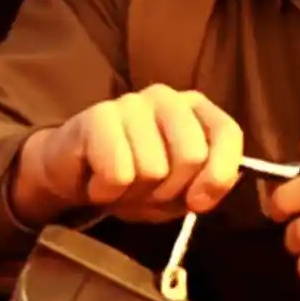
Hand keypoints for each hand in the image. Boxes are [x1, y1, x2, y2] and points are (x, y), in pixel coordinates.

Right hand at [10, 85, 242, 225]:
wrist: (73, 177)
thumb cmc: (133, 181)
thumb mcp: (177, 193)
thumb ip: (203, 190)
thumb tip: (203, 195)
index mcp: (195, 111)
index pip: (227, 133)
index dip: (218, 175)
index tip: (197, 202)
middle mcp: (167, 98)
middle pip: (192, 155)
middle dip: (169, 190)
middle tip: (146, 191)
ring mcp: (131, 103)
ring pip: (153, 169)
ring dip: (134, 193)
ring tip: (119, 184)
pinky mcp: (96, 116)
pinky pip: (119, 173)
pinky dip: (108, 192)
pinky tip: (97, 181)